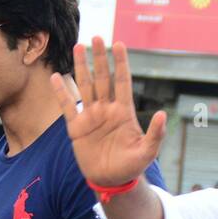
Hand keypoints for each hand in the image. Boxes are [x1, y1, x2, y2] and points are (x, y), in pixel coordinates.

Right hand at [51, 37, 166, 187]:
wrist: (111, 181)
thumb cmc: (131, 166)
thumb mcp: (147, 152)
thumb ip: (155, 134)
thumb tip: (161, 114)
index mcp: (124, 112)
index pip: (122, 81)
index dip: (121, 63)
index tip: (119, 44)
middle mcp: (106, 109)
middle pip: (103, 78)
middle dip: (100, 57)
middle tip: (96, 37)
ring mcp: (91, 116)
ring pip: (85, 86)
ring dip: (81, 67)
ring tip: (78, 47)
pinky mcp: (76, 127)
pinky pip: (67, 106)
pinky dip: (61, 92)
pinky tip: (56, 77)